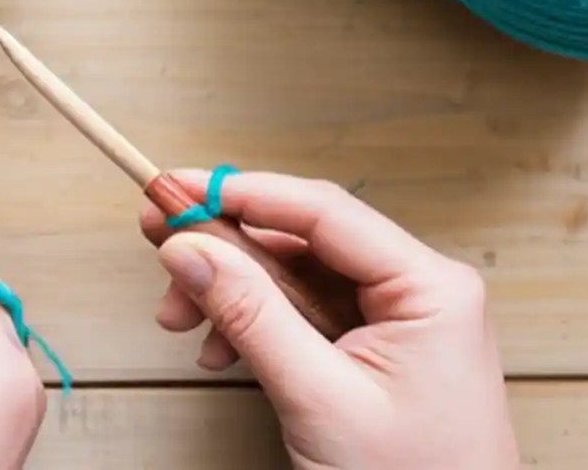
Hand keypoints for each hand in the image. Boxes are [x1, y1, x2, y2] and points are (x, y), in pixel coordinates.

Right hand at [143, 170, 518, 469]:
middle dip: (225, 249)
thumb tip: (189, 247)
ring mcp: (397, 319)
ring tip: (180, 321)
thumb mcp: (318, 397)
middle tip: (158, 239)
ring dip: (230, 292)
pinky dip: (252, 324)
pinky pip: (301, 312)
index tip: (176, 189)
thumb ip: (250, 314)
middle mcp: (418, 289)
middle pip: (301, 238)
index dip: (241, 193)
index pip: (322, 211)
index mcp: (429, 287)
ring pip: (293, 275)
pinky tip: (219, 350)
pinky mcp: (374, 347)